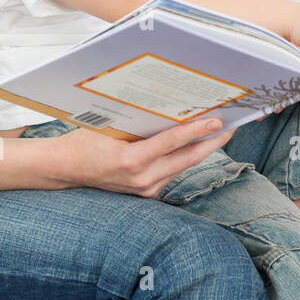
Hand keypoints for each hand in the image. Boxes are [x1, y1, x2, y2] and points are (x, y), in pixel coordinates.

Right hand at [47, 118, 235, 196]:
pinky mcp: (147, 193)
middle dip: (213, 142)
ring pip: (183, 165)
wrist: (67, 169)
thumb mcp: (111, 126)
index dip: (197, 130)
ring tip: (220, 131)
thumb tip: (171, 107)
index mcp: (131, 160)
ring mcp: (145, 189)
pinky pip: (173, 171)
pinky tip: (197, 144)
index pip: (173, 142)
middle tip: (232, 125)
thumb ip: (140, 122)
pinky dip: (186, 157)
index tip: (218, 120)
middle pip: (187, 158)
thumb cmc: (85, 141)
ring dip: (203, 149)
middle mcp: (142, 179)